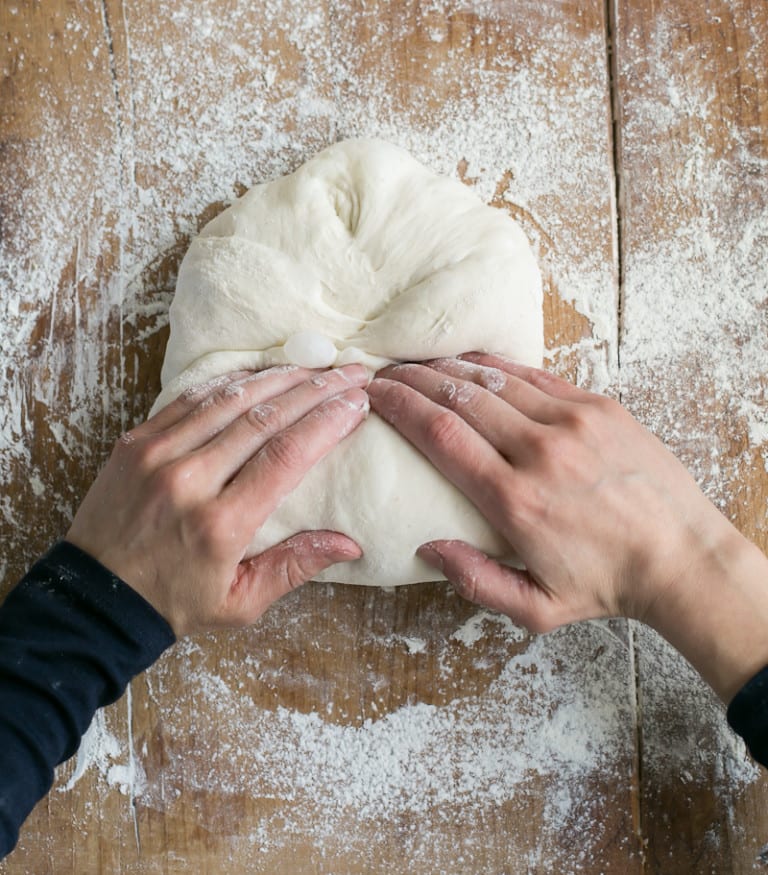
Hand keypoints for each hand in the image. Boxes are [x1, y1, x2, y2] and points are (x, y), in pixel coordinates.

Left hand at [67, 365, 369, 636]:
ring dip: (279, 378)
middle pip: (266, 418)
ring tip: (314, 366)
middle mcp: (189, 480)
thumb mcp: (240, 603)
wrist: (95, 598)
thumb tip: (349, 542)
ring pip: (230, 399)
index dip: (328, 421)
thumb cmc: (172, 601)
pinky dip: (231, 383)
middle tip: (351, 373)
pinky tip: (260, 375)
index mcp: (221, 524)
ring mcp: (158, 455)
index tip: (357, 402)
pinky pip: (191, 399)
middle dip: (316, 389)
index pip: (287, 455)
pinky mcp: (136, 441)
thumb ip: (295, 567)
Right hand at [368, 354, 767, 700]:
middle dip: (413, 380)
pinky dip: (495, 366)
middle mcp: (540, 452)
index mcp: (515, 501)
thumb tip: (427, 547)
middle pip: (458, 398)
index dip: (399, 407)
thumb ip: (476, 581)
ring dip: (448, 368)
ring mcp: (572, 422)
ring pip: (493, 378)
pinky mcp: (598, 407)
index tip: (374, 394)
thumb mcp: (536, 609)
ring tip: (419, 364)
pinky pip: (534, 375)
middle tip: (385, 373)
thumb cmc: (607, 585)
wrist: (682, 558)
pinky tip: (472, 363)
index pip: (440, 435)